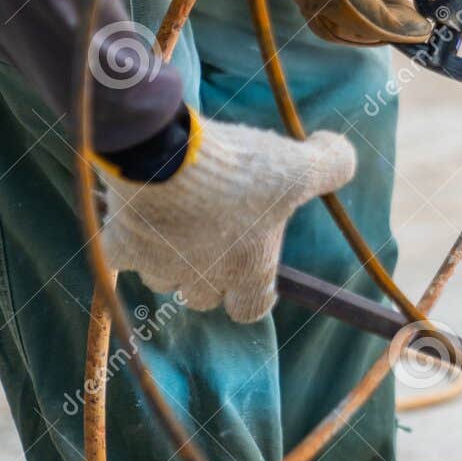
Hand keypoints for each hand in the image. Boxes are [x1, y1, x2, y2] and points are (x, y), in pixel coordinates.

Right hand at [97, 116, 354, 322]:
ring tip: (175, 220)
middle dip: (209, 273)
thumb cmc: (237, 169)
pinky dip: (127, 239)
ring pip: (162, 279)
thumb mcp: (298, 165)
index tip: (252, 267)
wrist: (163, 154)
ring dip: (169, 259)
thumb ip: (332, 164)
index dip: (254, 290)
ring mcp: (157, 268)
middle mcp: (202, 280)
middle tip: (212, 233)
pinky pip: (121, 256)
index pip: (251, 308)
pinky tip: (135, 213)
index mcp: (247, 270)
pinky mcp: (119, 247)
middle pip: (203, 295)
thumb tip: (342, 153)